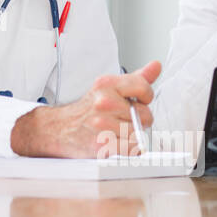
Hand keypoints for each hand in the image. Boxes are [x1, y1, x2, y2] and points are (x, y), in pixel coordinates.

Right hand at [10, 60, 160, 157]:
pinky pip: (131, 149)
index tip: (138, 101)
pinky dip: (127, 149)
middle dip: (138, 120)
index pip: (143, 87)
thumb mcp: (110, 88)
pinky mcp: (102, 145)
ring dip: (131, 136)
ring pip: (138, 134)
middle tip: (122, 120)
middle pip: (145, 115)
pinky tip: (114, 143)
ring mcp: (102, 124)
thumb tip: (156, 66)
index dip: (146, 97)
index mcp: (107, 85)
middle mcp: (104, 102)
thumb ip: (136, 79)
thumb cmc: (87, 110)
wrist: (60, 129)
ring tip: (115, 132)